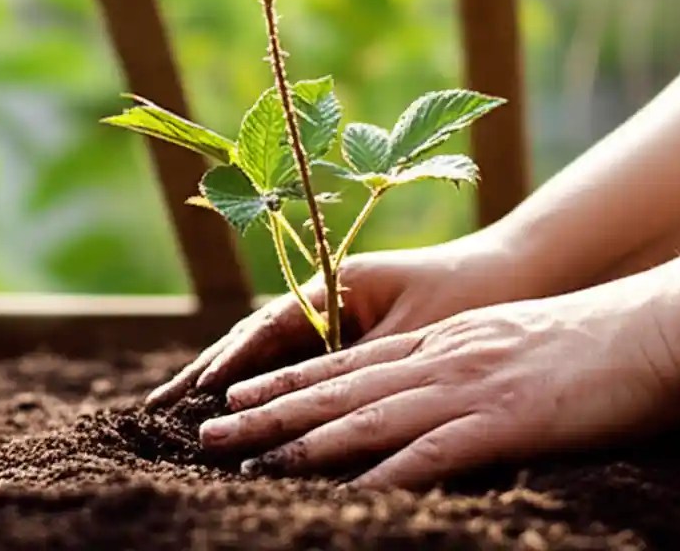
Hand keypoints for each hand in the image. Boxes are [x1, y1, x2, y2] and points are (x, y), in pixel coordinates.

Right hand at [146, 230, 539, 406]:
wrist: (520, 271)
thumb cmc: (471, 294)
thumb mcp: (415, 336)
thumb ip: (361, 369)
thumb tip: (312, 409)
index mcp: (335, 285)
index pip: (266, 329)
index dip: (228, 364)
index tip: (195, 395)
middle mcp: (327, 296)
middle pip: (253, 340)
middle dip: (207, 374)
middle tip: (159, 407)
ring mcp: (336, 314)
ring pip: (271, 353)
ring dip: (231, 382)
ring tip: (182, 408)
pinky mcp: (353, 334)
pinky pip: (301, 362)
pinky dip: (271, 384)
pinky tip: (246, 408)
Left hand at [198, 283, 679, 487]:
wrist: (652, 325)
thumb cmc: (591, 341)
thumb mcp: (508, 343)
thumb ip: (463, 367)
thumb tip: (435, 400)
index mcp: (439, 342)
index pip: (343, 363)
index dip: (283, 379)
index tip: (236, 394)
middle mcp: (437, 360)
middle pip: (334, 389)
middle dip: (266, 412)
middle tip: (209, 432)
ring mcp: (465, 388)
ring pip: (363, 419)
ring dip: (299, 444)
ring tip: (248, 462)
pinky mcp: (501, 419)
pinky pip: (428, 455)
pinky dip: (380, 478)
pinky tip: (342, 496)